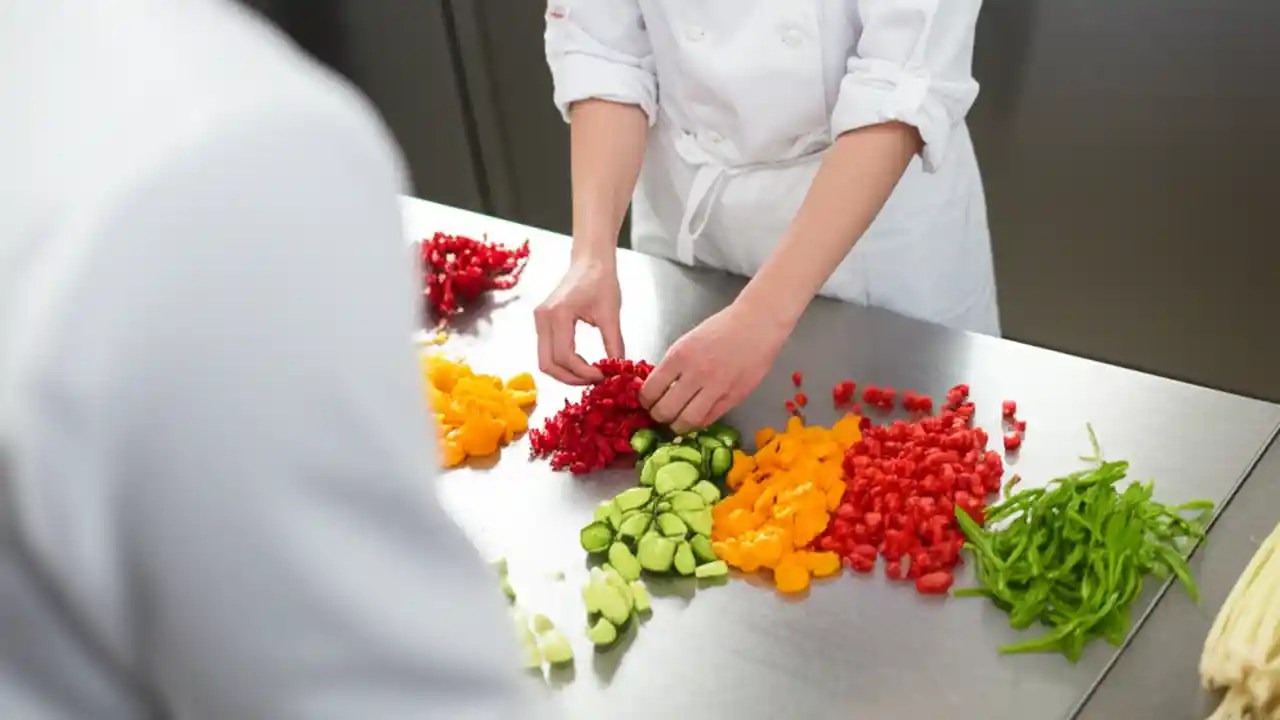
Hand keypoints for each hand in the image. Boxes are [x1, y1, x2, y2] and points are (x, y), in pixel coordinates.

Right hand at [534, 259, 624, 384]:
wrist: (589, 260)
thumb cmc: (601, 280)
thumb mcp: (611, 314)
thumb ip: (614, 344)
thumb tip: (617, 370)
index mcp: (558, 314)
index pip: (565, 356)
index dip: (583, 373)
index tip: (602, 375)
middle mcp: (543, 318)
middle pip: (548, 364)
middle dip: (571, 378)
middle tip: (594, 381)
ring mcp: (539, 321)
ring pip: (545, 361)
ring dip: (565, 373)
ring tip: (589, 374)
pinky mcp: (542, 323)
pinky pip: (547, 352)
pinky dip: (562, 364)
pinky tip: (581, 364)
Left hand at [640, 300, 790, 433]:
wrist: (756, 325)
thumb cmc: (720, 329)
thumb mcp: (687, 341)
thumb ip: (672, 366)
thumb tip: (657, 389)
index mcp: (679, 356)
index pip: (651, 390)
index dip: (645, 401)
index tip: (647, 402)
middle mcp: (695, 373)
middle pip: (665, 410)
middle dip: (658, 416)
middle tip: (660, 415)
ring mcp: (716, 388)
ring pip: (687, 421)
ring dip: (677, 426)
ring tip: (677, 422)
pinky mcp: (733, 397)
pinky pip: (709, 419)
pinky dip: (698, 422)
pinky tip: (695, 416)